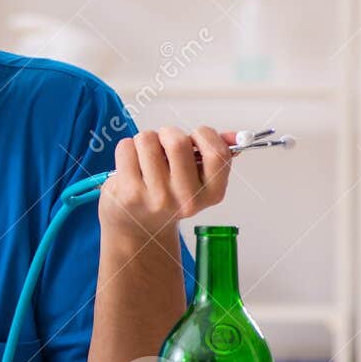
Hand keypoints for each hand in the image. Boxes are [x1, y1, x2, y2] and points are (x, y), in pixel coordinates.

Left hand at [98, 125, 236, 246]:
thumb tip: (234, 135)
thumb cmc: (169, 196)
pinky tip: (131, 165)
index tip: (193, 138)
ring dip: (145, 140)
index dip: (203, 135)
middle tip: (164, 144)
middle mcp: (186, 199)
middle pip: (177, 141)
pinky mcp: (129, 193)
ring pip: (147, 140)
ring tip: (146, 157)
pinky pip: (126, 148)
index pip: (216, 152)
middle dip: (168, 133)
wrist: (139, 228)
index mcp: (212, 193)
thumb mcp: (198, 180)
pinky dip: (127, 149)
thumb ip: (216, 154)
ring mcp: (156, 197)